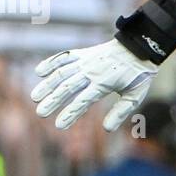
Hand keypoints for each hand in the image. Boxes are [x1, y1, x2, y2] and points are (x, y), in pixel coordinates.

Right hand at [32, 39, 156, 131]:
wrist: (140, 47)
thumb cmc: (139, 75)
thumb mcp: (135, 96)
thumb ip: (120, 112)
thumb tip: (107, 129)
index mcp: (105, 82)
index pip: (83, 100)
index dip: (70, 113)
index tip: (59, 125)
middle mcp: (92, 71)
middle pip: (68, 87)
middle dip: (53, 100)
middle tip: (40, 113)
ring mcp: (86, 61)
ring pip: (62, 72)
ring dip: (47, 84)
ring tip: (35, 97)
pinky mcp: (83, 54)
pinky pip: (65, 57)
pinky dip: (51, 62)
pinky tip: (39, 71)